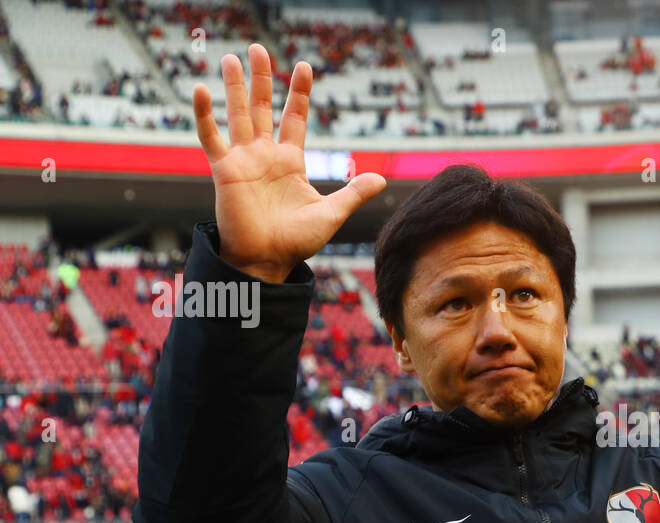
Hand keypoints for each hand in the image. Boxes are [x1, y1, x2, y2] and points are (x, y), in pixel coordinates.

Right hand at [193, 43, 386, 282]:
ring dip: (234, 86)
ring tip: (230, 57)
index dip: (299, 93)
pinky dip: (204, 114)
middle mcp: (266, 156)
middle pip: (263, 108)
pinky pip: (211, 137)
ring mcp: (244, 160)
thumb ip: (353, 193)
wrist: (267, 261)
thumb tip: (382, 179)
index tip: (304, 66)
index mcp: (291, 162)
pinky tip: (201, 89)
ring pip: (238, 115)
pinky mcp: (224, 170)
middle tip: (258, 47)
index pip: (296, 118)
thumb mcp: (331, 214)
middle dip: (262, 78)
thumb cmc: (297, 241)